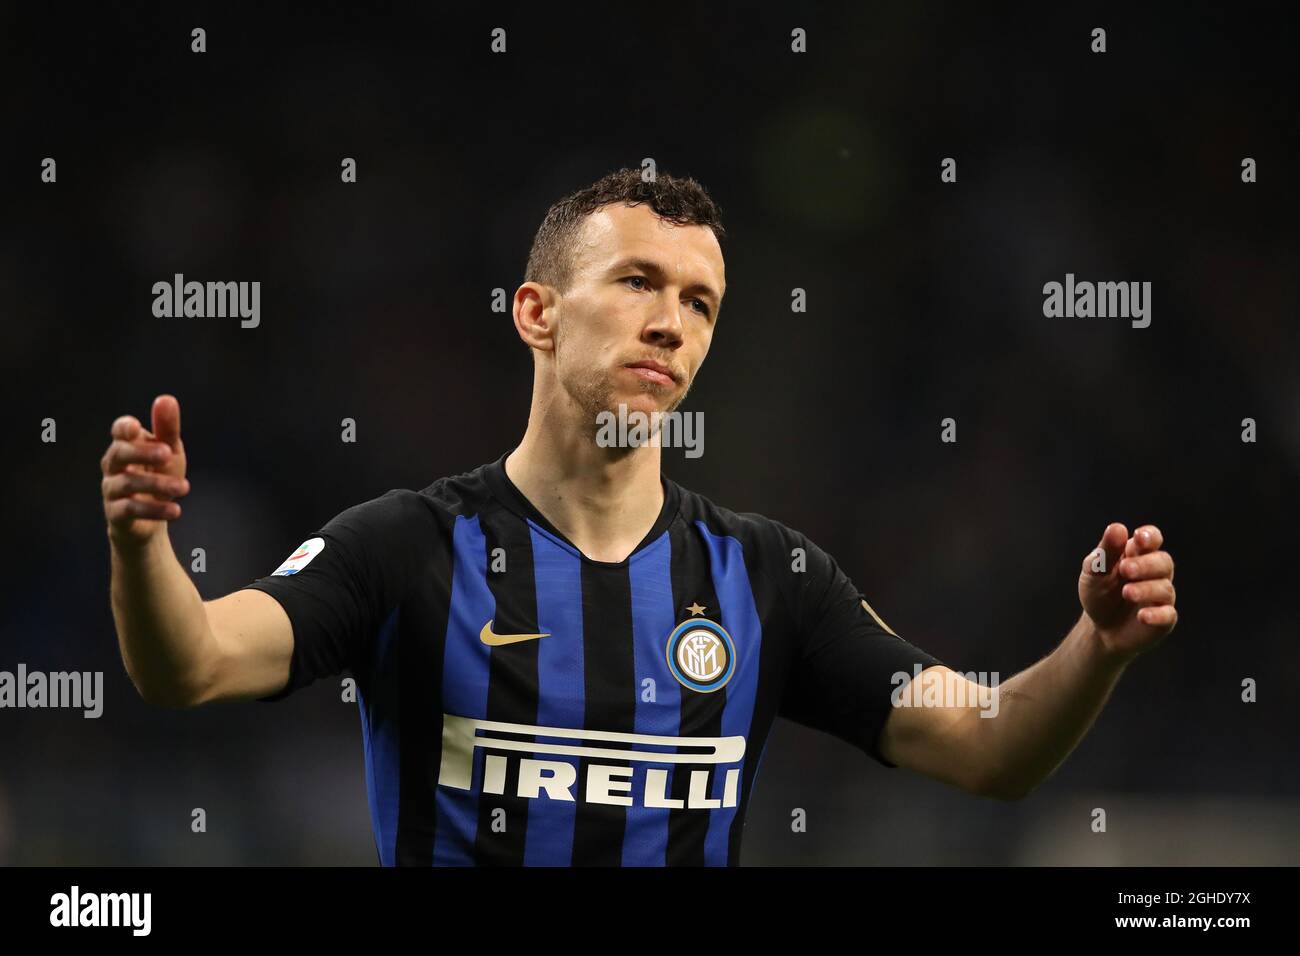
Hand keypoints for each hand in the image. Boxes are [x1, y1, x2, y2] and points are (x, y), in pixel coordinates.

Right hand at [101, 394, 190, 546]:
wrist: (152, 519)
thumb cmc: (160, 476)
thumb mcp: (170, 452)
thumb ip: (167, 428)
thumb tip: (166, 398)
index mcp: (127, 444)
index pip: (119, 431)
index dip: (124, 428)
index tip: (136, 428)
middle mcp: (113, 465)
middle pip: (119, 453)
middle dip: (143, 453)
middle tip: (169, 454)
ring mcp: (112, 489)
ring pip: (127, 482)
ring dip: (157, 484)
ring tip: (185, 487)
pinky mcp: (116, 514)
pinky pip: (130, 510)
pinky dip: (154, 510)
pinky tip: (176, 510)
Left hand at [1078, 523, 1177, 661]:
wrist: (1099, 628)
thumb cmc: (1099, 593)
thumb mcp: (1095, 571)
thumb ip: (1106, 551)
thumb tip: (1117, 527)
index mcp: (1137, 554)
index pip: (1151, 538)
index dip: (1149, 536)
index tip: (1140, 538)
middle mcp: (1155, 573)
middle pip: (1163, 561)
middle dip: (1146, 564)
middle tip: (1125, 569)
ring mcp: (1161, 596)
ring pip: (1165, 588)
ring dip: (1146, 589)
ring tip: (1127, 593)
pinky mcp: (1163, 619)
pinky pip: (1168, 614)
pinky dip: (1156, 614)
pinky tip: (1141, 615)